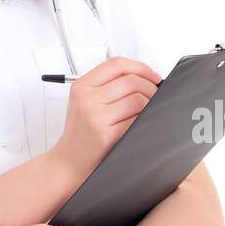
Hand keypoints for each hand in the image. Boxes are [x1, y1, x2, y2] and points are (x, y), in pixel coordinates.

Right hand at [53, 55, 162, 178]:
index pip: (116, 64)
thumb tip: (144, 76)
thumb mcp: (84, 102)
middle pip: (130, 81)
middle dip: (150, 87)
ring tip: (148, 110)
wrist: (69, 161)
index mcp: (82, 86)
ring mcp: (96, 117)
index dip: (140, 67)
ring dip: (150, 104)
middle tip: (155, 95)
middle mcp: (87, 99)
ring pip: (137, 99)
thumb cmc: (81, 131)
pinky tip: (142, 122)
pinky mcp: (106, 135)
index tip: (152, 75)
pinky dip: (145, 119)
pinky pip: (136, 120)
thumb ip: (107, 85)